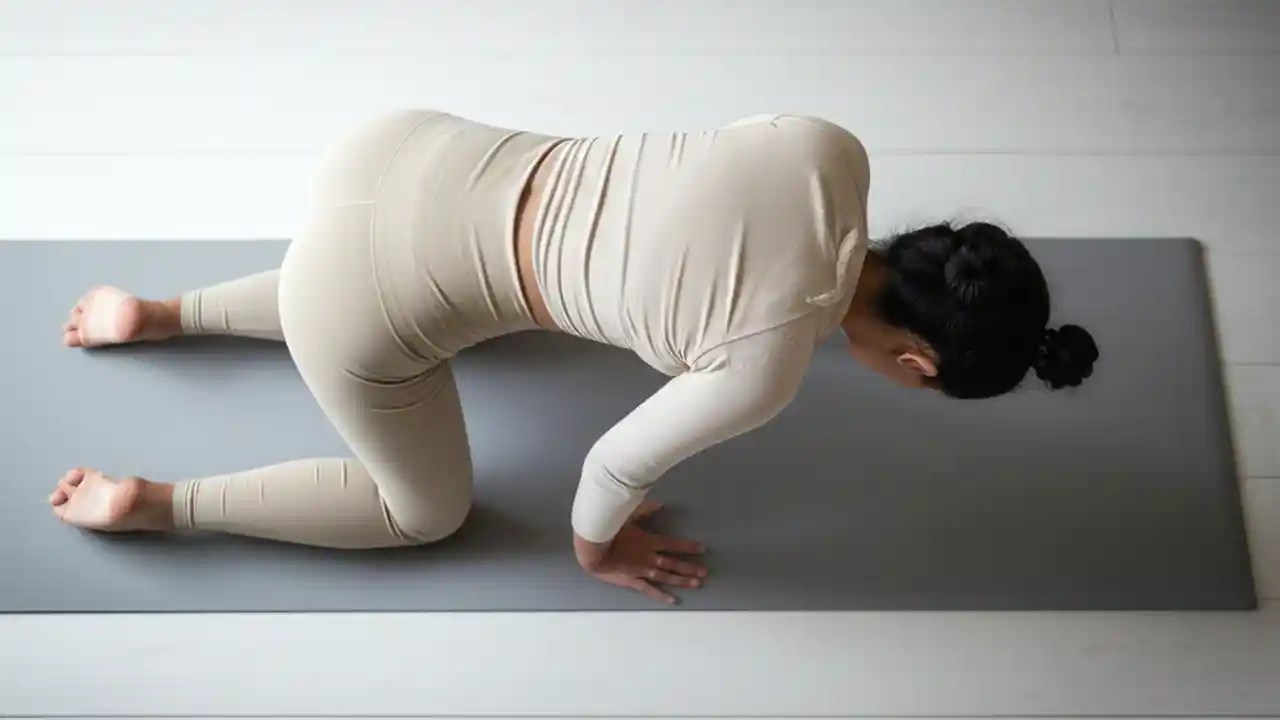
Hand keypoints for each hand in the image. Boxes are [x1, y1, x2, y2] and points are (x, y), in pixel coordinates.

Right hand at [575, 500, 708, 604]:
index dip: (689, 547)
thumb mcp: (627, 515)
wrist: (592, 550)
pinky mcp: (633, 581)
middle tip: (705, 572)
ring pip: (666, 577)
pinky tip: (673, 600)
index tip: (703, 549)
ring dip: (682, 580)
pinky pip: (650, 590)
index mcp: (650, 542)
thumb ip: (645, 510)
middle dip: (691, 568)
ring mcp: (642, 571)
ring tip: (697, 584)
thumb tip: (661, 505)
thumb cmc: (608, 530)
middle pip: (674, 563)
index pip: (674, 545)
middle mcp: (650, 558)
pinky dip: (661, 595)